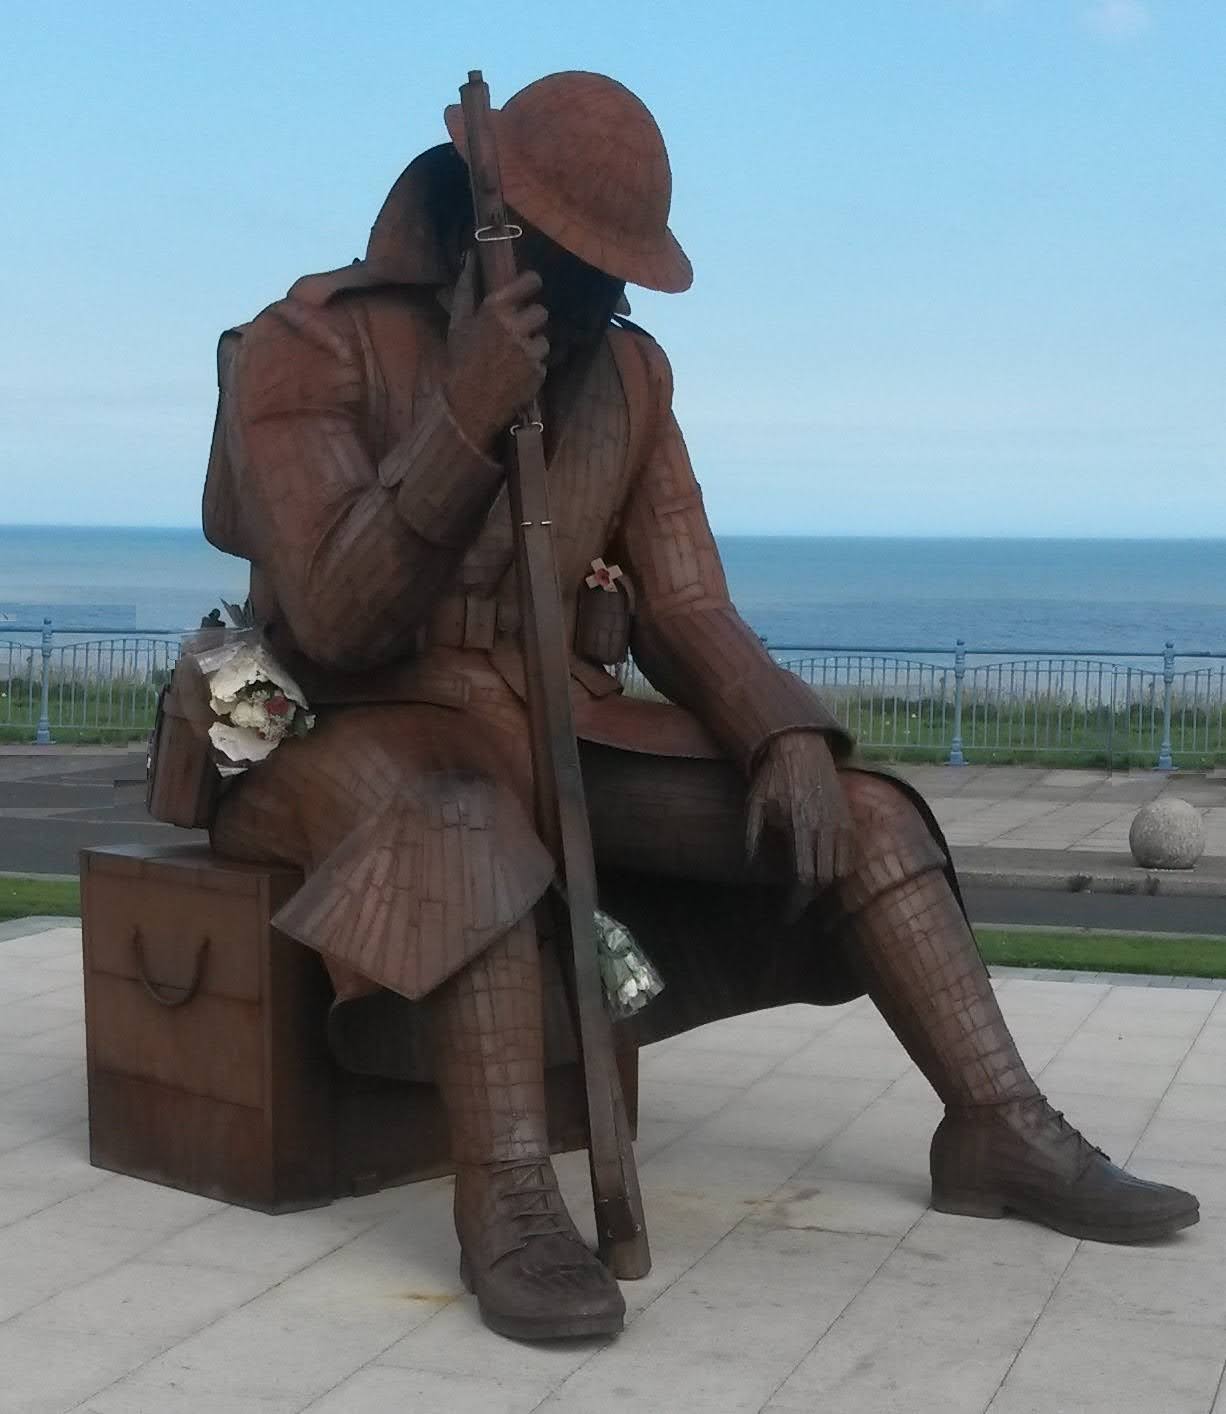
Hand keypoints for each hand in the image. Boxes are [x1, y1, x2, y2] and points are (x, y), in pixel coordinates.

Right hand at [443, 257, 548, 448]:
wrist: (468, 402)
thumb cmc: (461, 359)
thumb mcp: (459, 322)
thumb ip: (466, 287)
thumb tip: (471, 256)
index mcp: (496, 309)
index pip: (531, 282)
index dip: (533, 284)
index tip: (531, 289)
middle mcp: (516, 326)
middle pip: (542, 312)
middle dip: (532, 321)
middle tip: (518, 332)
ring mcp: (530, 351)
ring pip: (544, 339)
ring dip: (533, 346)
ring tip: (514, 358)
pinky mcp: (539, 372)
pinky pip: (543, 362)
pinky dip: (533, 368)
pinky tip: (516, 374)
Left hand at [745, 731, 855, 897]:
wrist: (798, 746)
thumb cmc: (771, 777)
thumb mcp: (753, 807)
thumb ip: (753, 840)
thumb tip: (752, 871)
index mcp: (800, 827)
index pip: (803, 878)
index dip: (795, 903)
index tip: (786, 916)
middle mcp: (824, 828)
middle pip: (823, 880)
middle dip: (808, 899)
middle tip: (794, 907)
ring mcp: (840, 823)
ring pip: (839, 870)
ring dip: (824, 886)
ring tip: (806, 891)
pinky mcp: (847, 818)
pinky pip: (848, 855)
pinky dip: (838, 869)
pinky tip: (823, 871)